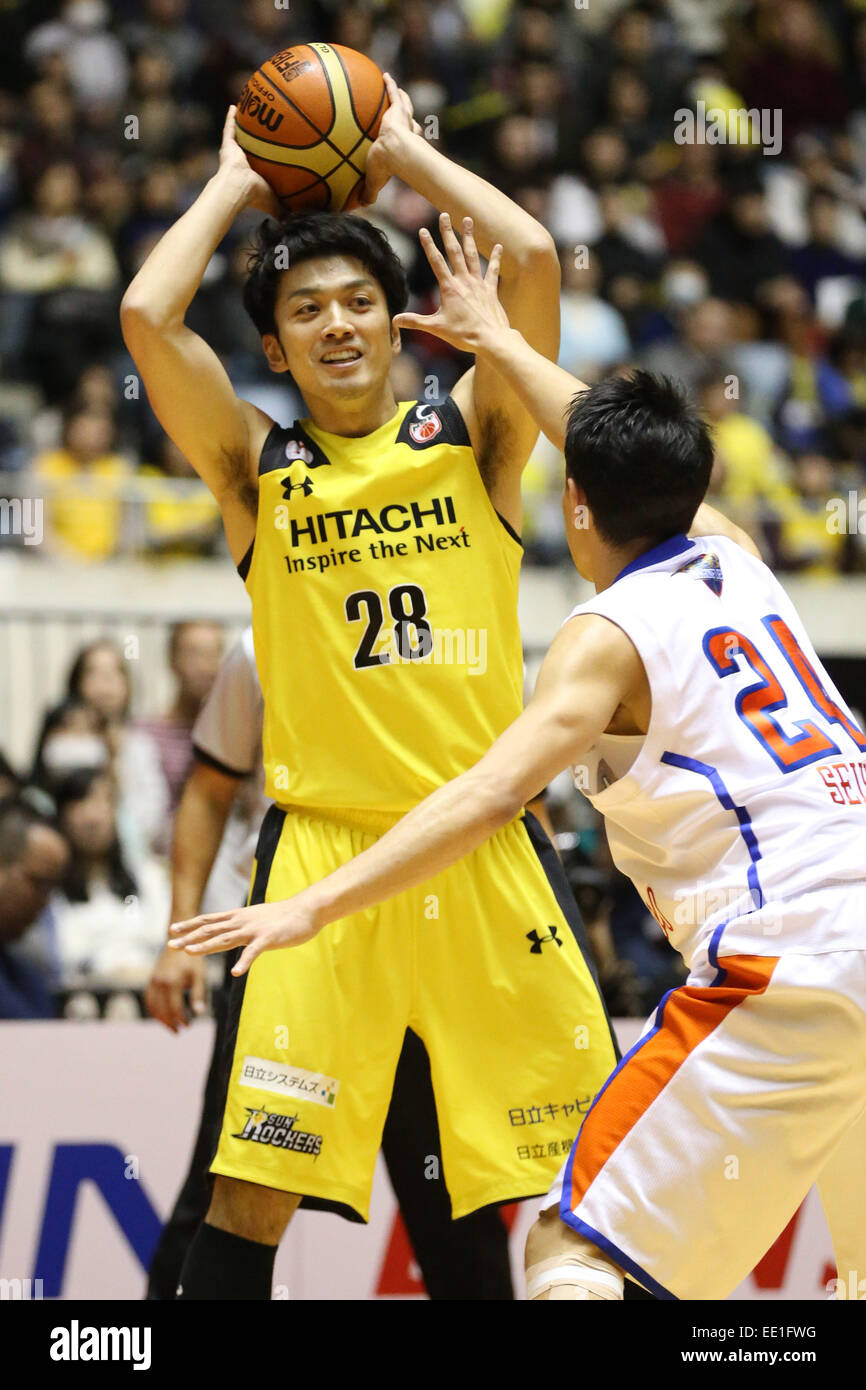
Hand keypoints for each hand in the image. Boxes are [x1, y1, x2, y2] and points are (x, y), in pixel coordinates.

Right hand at [145, 941, 206, 1032]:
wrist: (179, 941)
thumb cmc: (192, 959)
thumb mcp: (199, 976)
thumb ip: (198, 994)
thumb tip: (199, 1013)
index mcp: (172, 982)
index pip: (175, 1008)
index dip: (181, 1019)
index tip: (188, 1026)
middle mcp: (160, 983)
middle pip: (162, 1010)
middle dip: (170, 1022)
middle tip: (178, 1031)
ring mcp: (153, 981)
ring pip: (153, 1006)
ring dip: (160, 1019)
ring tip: (171, 1027)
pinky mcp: (151, 979)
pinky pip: (148, 999)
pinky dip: (153, 1010)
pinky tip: (162, 1016)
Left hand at [168, 895, 322, 975]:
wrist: (306, 910)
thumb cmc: (283, 917)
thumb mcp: (257, 918)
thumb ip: (243, 925)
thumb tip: (232, 930)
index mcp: (239, 917)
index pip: (209, 920)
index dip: (189, 925)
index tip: (171, 930)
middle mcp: (242, 921)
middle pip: (211, 930)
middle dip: (190, 937)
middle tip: (170, 945)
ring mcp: (254, 930)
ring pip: (226, 938)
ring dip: (207, 946)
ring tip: (190, 953)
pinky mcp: (268, 939)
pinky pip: (254, 952)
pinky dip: (244, 962)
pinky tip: (235, 973)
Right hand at [218, 105, 281, 217]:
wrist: (237, 189)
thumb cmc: (255, 196)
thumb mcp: (275, 202)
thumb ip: (285, 209)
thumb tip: (297, 220)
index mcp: (253, 174)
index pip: (262, 163)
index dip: (267, 157)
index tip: (274, 149)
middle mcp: (243, 162)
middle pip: (252, 147)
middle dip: (257, 139)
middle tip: (264, 125)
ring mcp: (234, 153)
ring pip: (240, 135)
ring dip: (244, 124)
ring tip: (249, 110)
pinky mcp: (227, 146)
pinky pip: (229, 128)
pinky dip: (231, 117)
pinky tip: (234, 106)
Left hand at [358, 72, 420, 206]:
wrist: (394, 151)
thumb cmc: (387, 167)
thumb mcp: (374, 180)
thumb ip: (369, 191)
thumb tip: (360, 206)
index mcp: (405, 146)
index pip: (410, 140)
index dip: (410, 137)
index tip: (409, 135)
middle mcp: (408, 130)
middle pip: (410, 120)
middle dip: (407, 114)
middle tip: (404, 109)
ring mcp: (403, 118)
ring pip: (404, 104)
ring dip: (400, 97)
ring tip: (396, 89)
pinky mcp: (396, 108)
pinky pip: (393, 92)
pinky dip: (389, 84)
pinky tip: (384, 75)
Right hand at [394, 213, 509, 352]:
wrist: (491, 339)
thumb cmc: (464, 335)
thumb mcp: (436, 328)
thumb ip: (415, 321)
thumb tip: (394, 320)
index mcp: (450, 288)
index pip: (436, 262)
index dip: (429, 245)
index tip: (423, 229)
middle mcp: (464, 281)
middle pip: (454, 252)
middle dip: (448, 232)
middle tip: (444, 215)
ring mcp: (479, 284)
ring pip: (472, 255)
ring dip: (469, 237)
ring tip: (467, 219)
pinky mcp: (491, 290)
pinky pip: (493, 270)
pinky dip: (495, 258)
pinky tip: (498, 246)